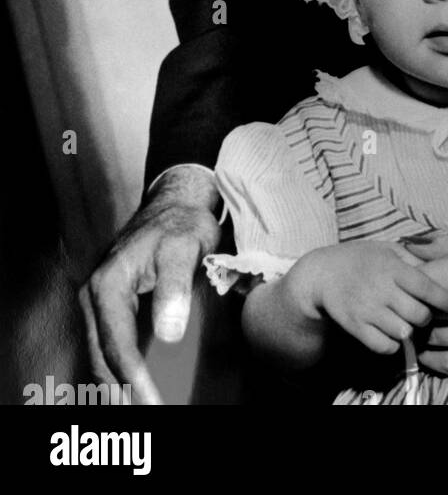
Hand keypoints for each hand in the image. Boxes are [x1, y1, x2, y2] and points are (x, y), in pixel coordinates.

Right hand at [79, 165, 220, 405]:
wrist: (175, 205)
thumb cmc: (182, 225)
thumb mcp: (184, 249)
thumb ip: (176, 288)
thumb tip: (169, 332)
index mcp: (107, 286)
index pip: (118, 346)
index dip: (135, 380)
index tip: (153, 403)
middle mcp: (94, 298)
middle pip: (103, 358)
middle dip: (124, 392)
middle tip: (152, 411)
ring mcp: (99, 304)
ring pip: (103, 356)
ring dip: (121, 386)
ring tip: (146, 405)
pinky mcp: (110, 308)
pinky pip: (111, 347)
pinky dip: (122, 370)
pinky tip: (140, 386)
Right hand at [285, 241, 447, 355]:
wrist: (323, 274)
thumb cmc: (360, 258)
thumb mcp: (387, 248)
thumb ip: (413, 258)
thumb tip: (442, 264)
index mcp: (392, 268)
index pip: (427, 287)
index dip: (447, 301)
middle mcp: (381, 289)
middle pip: (419, 315)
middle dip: (427, 317)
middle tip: (424, 313)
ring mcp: (368, 310)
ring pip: (404, 333)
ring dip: (410, 331)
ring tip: (406, 323)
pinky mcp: (356, 327)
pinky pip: (384, 347)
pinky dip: (392, 345)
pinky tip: (391, 334)